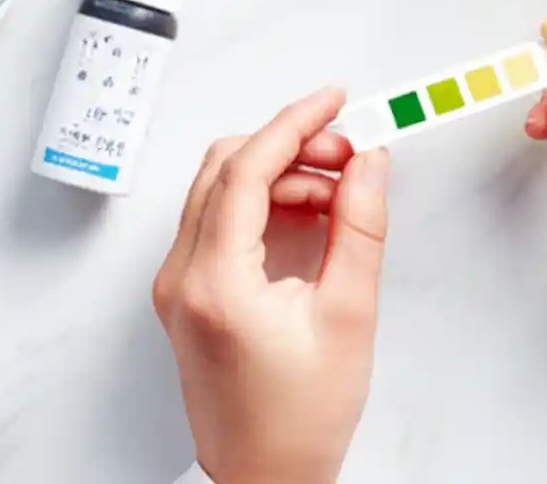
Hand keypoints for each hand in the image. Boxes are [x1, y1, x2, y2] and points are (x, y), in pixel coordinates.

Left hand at [154, 88, 390, 483]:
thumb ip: (361, 228)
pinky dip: (264, 204)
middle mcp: (181, 277)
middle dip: (289, 146)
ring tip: (340, 193)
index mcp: (214, 281)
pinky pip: (219, 221)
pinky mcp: (187, 294)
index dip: (294, 123)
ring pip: (219, 190)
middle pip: (225, 169)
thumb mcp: (349, 314)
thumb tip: (369, 165)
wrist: (264, 476)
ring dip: (279, 175)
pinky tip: (311, 218)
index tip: (334, 100)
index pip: (246, 171)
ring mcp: (177, 285)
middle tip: (349, 154)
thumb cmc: (301, 418)